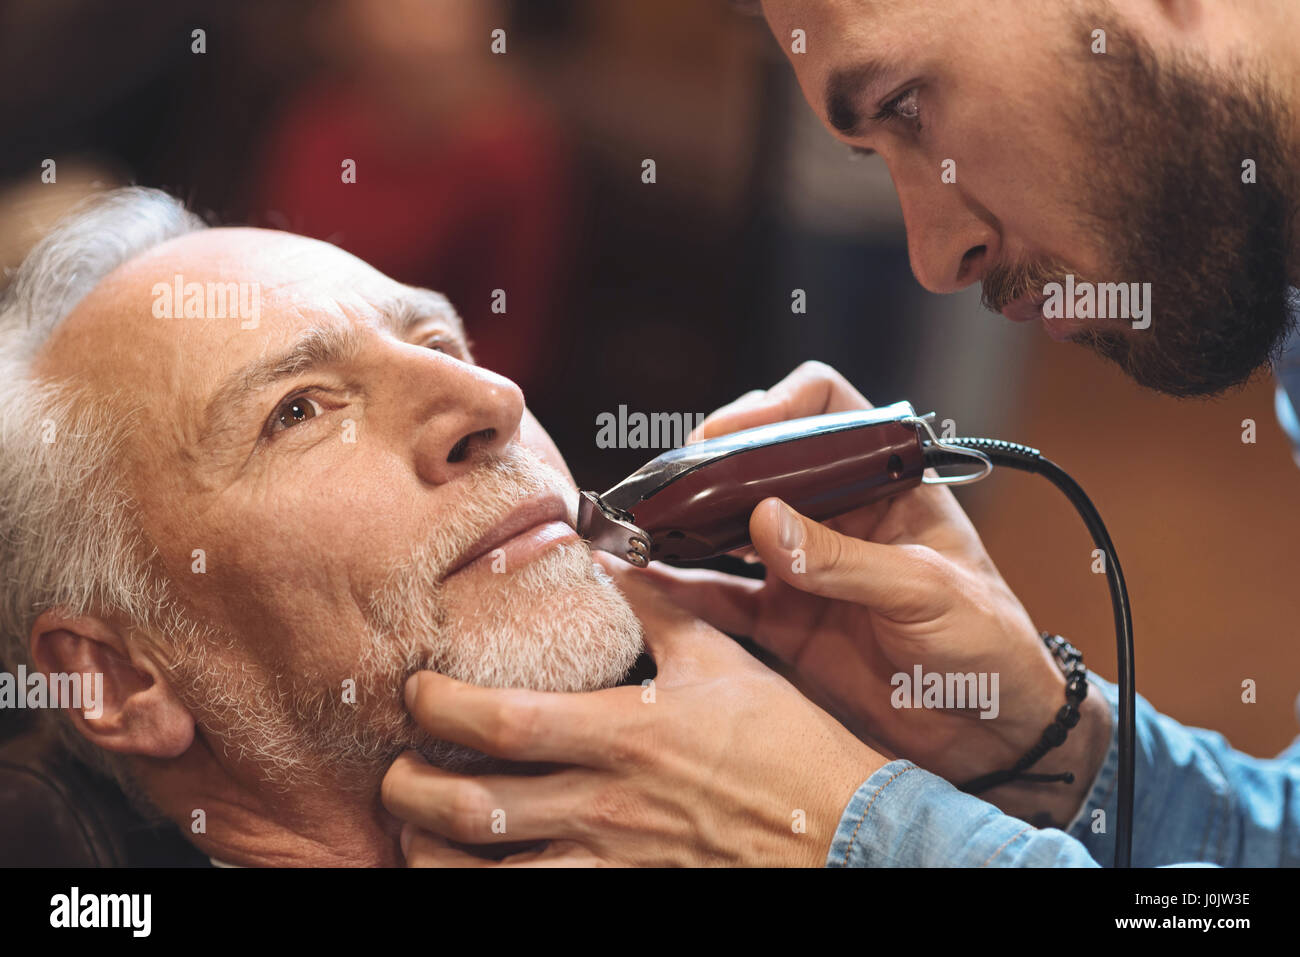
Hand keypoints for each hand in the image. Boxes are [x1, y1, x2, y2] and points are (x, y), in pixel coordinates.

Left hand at [381, 562, 885, 866]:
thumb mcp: (723, 662)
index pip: (499, 722)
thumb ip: (662, 609)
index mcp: (623, 735)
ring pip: (488, 878)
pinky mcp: (628, 900)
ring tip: (418, 832)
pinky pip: (540, 908)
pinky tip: (479, 874)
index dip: (438, 707)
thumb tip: (616, 562)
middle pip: (471, 808)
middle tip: (393, 772)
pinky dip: (491, 893)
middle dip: (408, 792)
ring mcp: (613, 866)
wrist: (842, 833)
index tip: (417, 693)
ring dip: (434, 855)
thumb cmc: (786, 748)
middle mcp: (605, 806)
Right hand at [653, 361, 1109, 822]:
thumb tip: (765, 520)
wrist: (991, 736)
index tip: (735, 432)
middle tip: (673, 480)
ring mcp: (804, 566)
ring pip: (728, 524)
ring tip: (645, 523)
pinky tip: (647, 582)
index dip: (776, 407)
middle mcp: (837, 514)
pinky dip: (681, 589)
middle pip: (760, 463)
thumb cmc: (989, 646)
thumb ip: (847, 560)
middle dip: (711, 465)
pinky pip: (720, 597)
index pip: (825, 410)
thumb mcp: (928, 592)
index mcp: (888, 482)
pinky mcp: (782, 621)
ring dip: (685, 522)